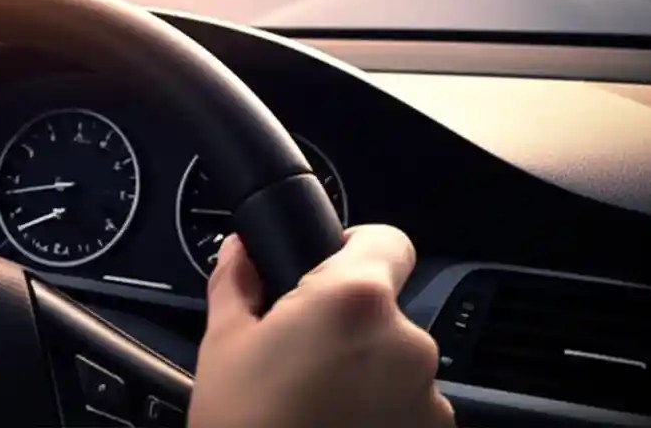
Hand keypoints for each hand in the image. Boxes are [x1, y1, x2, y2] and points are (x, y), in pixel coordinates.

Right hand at [189, 226, 453, 427]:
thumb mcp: (222, 345)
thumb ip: (237, 281)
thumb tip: (241, 251)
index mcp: (353, 301)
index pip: (387, 240)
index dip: (356, 248)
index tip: (328, 266)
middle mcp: (406, 343)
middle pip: (385, 308)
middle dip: (347, 324)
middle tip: (297, 356)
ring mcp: (427, 399)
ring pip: (396, 362)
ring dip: (366, 373)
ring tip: (312, 404)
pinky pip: (407, 408)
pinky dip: (379, 415)